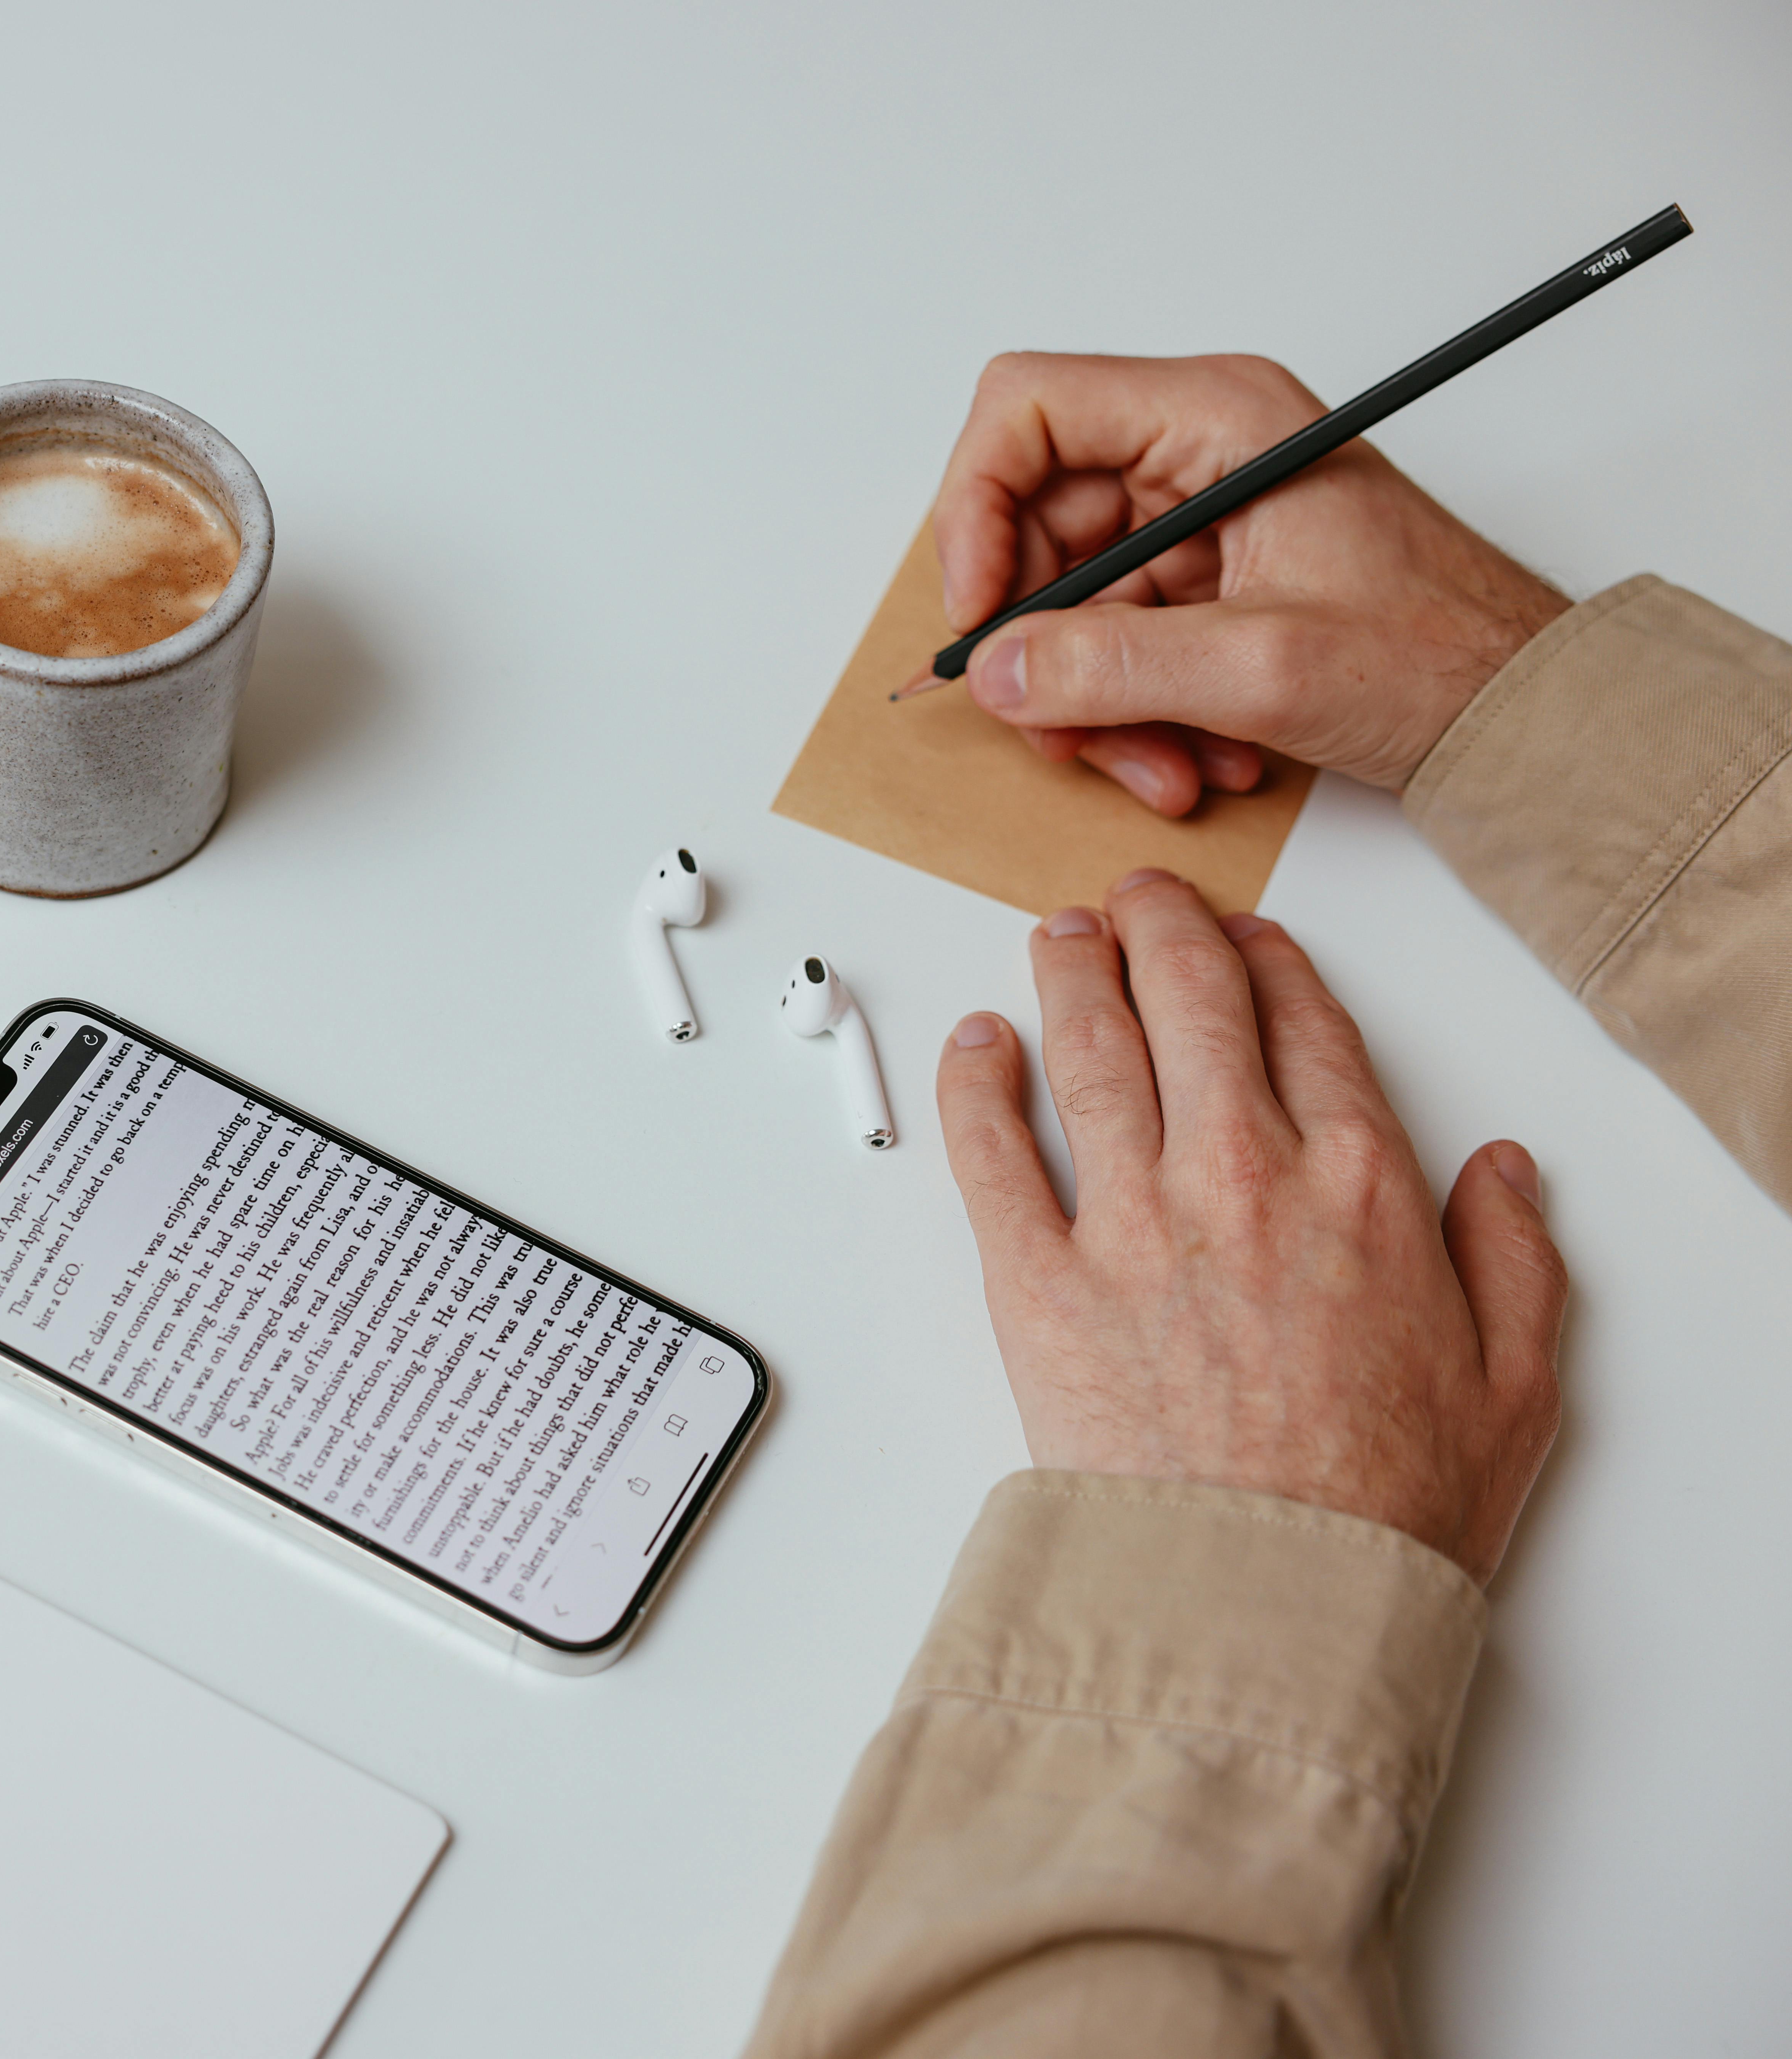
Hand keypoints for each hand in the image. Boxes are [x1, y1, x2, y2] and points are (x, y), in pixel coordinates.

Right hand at [931, 353, 1572, 816]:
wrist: (1522, 710)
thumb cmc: (1441, 655)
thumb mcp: (1267, 669)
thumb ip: (1114, 668)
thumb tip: (996, 670)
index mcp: (1216, 418)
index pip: (1027, 411)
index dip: (974, 508)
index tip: (979, 613)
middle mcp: (1196, 453)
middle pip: (1032, 527)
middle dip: (1042, 644)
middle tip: (1061, 729)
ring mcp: (1195, 522)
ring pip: (1065, 605)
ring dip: (1092, 703)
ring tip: (1160, 766)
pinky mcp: (1200, 585)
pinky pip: (1111, 646)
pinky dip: (1130, 715)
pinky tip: (1190, 756)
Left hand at [936, 868, 1564, 1582]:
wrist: (1271, 1594)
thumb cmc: (1385, 1505)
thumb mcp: (1513, 1384)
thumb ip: (1512, 1259)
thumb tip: (1501, 1171)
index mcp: (1357, 1188)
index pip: (1305, 1030)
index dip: (1270, 967)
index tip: (1245, 940)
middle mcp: (1239, 1178)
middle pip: (1190, 1007)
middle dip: (1160, 931)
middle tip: (1136, 896)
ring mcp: (1130, 1224)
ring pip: (1089, 1052)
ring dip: (1071, 976)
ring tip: (1060, 936)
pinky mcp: (1038, 1283)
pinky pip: (989, 1154)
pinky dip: (977, 1083)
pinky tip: (977, 1044)